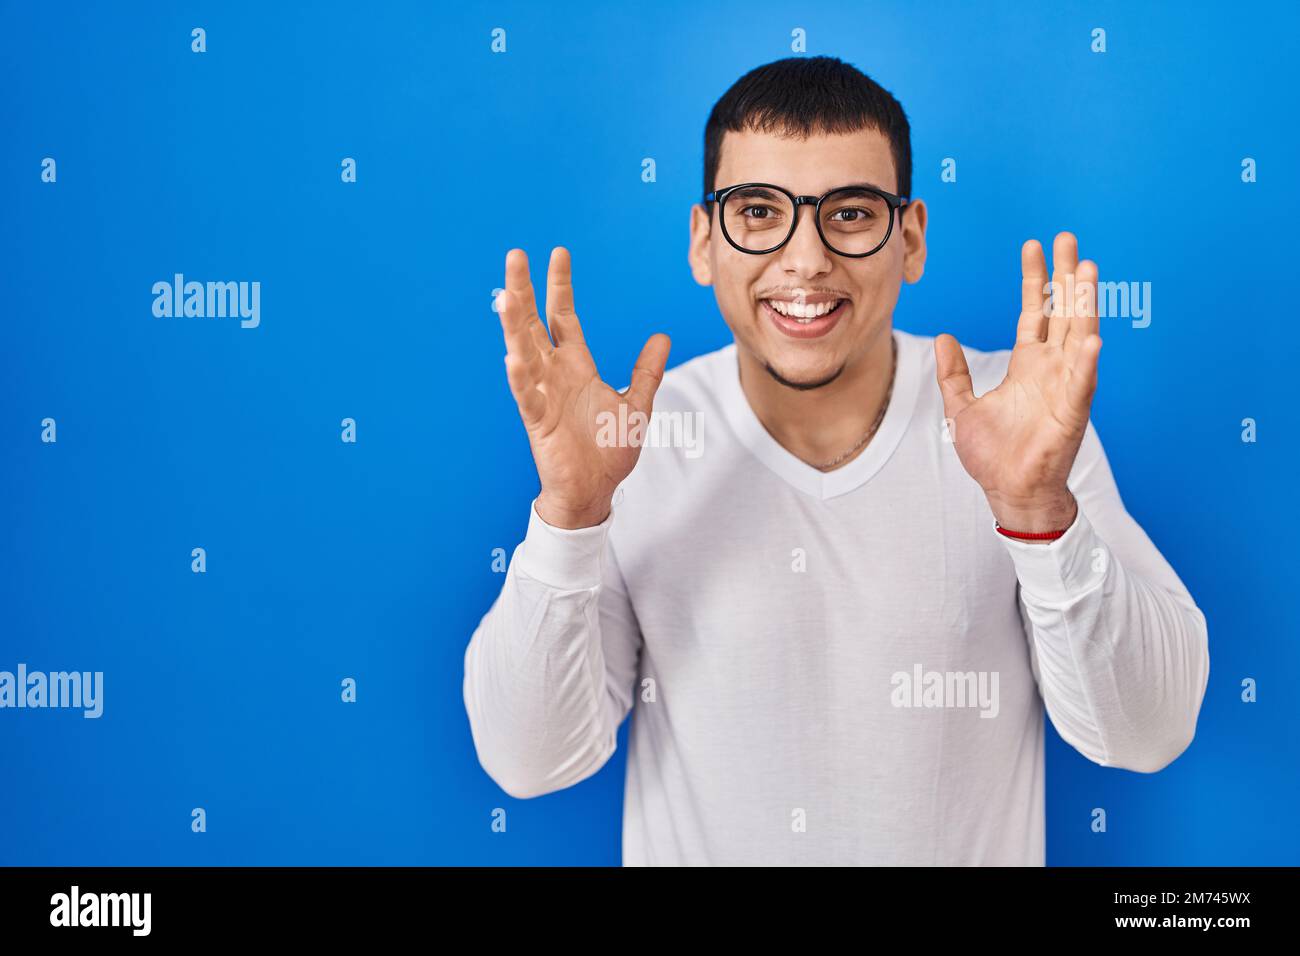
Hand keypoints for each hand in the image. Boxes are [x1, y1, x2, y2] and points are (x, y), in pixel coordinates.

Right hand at [497, 247, 670, 528]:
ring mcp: (543, 396)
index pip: (564, 317)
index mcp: (577, 367)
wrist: (595, 491)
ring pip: (524, 352)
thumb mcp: (636, 405)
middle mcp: (555, 375)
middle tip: (515, 256)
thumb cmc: (608, 451)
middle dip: (525, 290)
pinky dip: (519, 377)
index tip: (557, 253)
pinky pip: (526, 396)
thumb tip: (662, 337)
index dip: (560, 286)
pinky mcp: (538, 422)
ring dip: (514, 325)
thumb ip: (647, 371)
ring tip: (505, 295)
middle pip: (535, 324)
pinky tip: (512, 357)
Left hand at [934, 232, 1101, 534]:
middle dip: (1066, 276)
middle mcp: (1051, 370)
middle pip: (1062, 312)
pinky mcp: (1071, 414)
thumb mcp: (961, 406)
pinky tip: (1092, 338)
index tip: (1034, 247)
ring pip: (1078, 337)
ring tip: (1088, 270)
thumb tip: (943, 338)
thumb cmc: (992, 455)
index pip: (1035, 312)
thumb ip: (954, 372)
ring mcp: (1065, 388)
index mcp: (1027, 366)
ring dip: (1084, 305)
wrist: (1009, 492)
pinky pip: (1081, 384)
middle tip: (1069, 239)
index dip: (1035, 280)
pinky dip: (1086, 362)